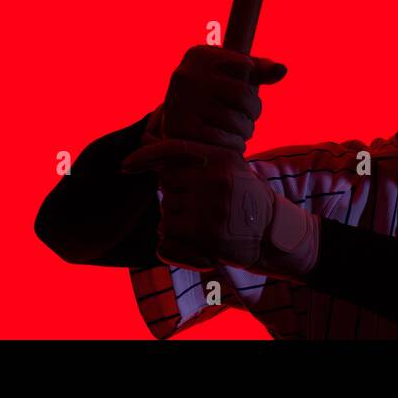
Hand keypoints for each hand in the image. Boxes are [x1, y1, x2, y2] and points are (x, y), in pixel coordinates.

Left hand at [123, 138, 320, 280]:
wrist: (272, 232)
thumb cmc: (243, 196)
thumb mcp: (228, 164)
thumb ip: (196, 156)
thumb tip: (151, 149)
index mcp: (220, 158)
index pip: (173, 150)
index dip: (145, 156)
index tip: (125, 166)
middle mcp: (215, 180)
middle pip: (166, 186)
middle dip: (174, 198)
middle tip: (198, 208)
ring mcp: (212, 208)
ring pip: (166, 215)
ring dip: (175, 224)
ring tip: (200, 226)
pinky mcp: (208, 237)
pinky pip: (167, 241)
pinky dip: (172, 248)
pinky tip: (191, 247)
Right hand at [133, 45, 286, 155]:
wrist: (178, 127)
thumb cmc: (214, 95)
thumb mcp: (234, 76)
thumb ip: (260, 70)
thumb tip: (283, 69)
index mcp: (200, 55)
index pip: (247, 66)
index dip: (251, 84)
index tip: (242, 94)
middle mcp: (186, 74)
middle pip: (243, 94)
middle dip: (253, 111)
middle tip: (249, 119)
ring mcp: (181, 102)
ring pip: (235, 120)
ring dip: (246, 131)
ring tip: (240, 131)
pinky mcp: (181, 129)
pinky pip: (223, 140)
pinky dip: (234, 145)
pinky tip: (230, 143)